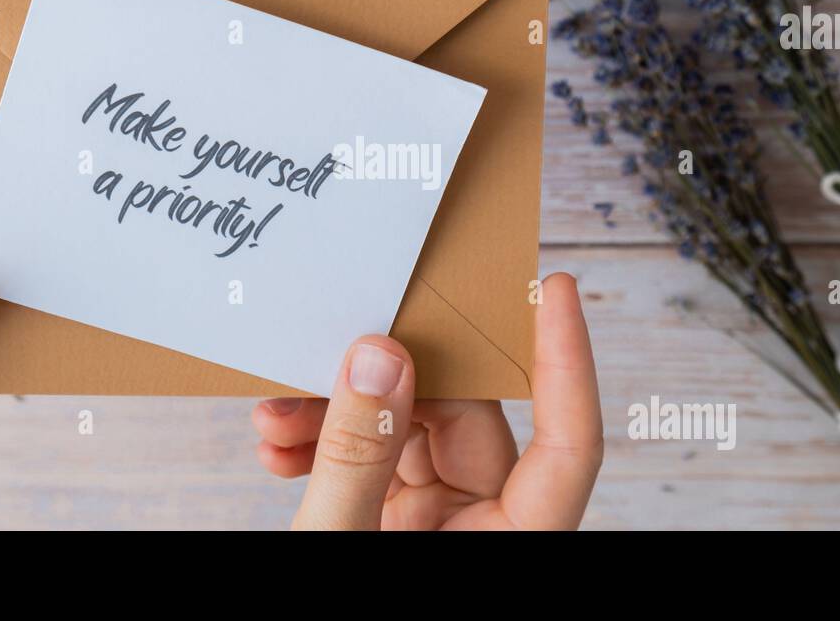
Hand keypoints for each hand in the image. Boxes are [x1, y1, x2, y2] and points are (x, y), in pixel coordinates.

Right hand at [252, 272, 602, 529]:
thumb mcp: (340, 549)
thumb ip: (357, 457)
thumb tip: (382, 357)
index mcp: (512, 547)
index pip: (568, 445)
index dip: (568, 363)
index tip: (555, 290)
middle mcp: (489, 532)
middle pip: (463, 422)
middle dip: (382, 384)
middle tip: (308, 365)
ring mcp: (445, 531)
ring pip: (411, 435)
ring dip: (340, 416)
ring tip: (271, 422)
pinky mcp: (401, 527)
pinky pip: (377, 463)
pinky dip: (331, 448)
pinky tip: (280, 450)